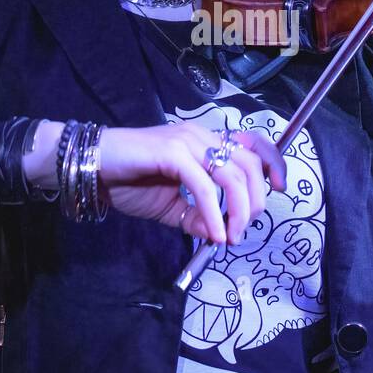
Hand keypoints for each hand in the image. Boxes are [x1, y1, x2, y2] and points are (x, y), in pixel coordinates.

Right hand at [94, 125, 285, 244]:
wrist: (92, 168)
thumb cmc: (128, 181)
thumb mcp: (170, 207)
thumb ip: (196, 217)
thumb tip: (219, 235)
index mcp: (205, 142)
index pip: (252, 144)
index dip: (273, 164)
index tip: (280, 189)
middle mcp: (201, 136)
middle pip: (250, 163)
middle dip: (255, 201)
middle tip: (243, 229)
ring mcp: (188, 141)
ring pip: (232, 174)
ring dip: (239, 211)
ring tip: (230, 236)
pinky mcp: (172, 152)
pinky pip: (204, 185)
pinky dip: (214, 213)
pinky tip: (213, 233)